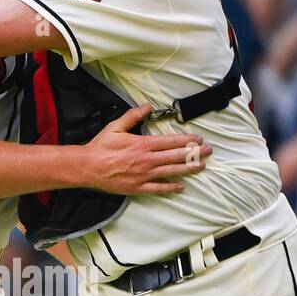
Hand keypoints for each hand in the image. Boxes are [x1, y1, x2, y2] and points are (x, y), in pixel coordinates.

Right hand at [79, 104, 211, 195]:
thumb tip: (147, 106)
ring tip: (202, 166)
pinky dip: (171, 187)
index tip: (198, 139)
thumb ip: (133, 116)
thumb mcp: (116, 126)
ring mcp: (144, 175)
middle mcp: (147, 160)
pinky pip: (158, 188)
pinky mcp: (138, 187)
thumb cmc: (100, 147)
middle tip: (208, 151)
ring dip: (189, 168)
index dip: (187, 140)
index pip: (171, 142)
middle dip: (195, 153)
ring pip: (172, 171)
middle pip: (176, 156)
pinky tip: (181, 186)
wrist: (88, 167)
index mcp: (143, 144)